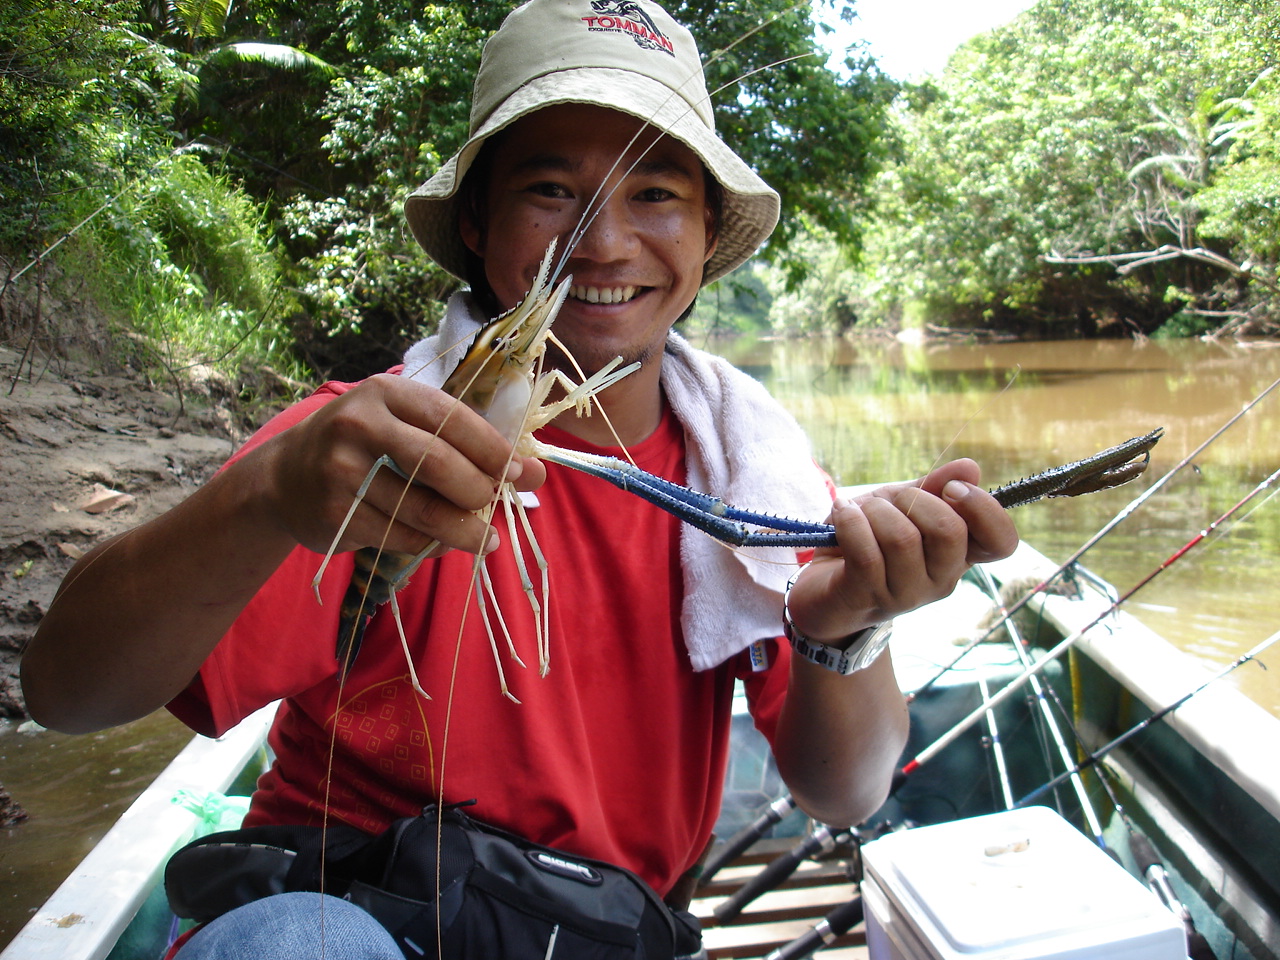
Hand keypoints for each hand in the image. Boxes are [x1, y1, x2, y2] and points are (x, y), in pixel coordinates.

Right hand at [249, 374, 546, 557]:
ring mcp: (343, 469)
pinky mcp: (336, 511)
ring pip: (422, 508)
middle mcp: (361, 424)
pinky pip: (400, 534)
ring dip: (464, 530)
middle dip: (479, 490)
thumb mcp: (407, 428)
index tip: (521, 472)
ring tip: (487, 540)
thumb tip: (537, 472)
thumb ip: (467, 445)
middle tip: (496, 505)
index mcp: (388, 393)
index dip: (493, 449)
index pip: (453, 418)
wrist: (283, 479)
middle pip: (439, 464)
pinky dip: (430, 544)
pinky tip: (447, 544)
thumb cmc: (363, 448)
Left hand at [786, 459, 1017, 642]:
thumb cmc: (867, 539)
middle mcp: (941, 580)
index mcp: (959, 555)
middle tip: (888, 501)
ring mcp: (906, 594)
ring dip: (874, 510)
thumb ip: (933, 488)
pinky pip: (866, 552)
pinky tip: (842, 513)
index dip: (983, 509)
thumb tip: (971, 467)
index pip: (1001, 542)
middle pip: (950, 532)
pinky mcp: (867, 598)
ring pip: (902, 538)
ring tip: (857, 511)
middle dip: (913, 500)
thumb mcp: (899, 505)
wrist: (821, 584)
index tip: (950, 489)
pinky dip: (850, 521)